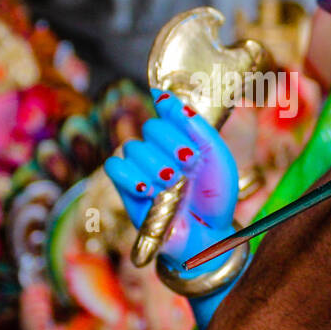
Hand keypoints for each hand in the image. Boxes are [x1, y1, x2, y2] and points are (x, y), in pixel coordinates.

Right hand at [104, 89, 238, 265]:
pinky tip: (148, 189)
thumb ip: (195, 125)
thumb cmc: (214, 196)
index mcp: (181, 134)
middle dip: (171, 145)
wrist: (208, 234)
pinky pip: (114, 167)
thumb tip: (165, 96)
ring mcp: (141, 167)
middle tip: (188, 165)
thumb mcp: (216, 156)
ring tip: (172, 184)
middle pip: (150, 128)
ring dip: (155, 165)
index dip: (177, 119)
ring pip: (133, 147)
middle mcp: (159, 148)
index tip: (192, 139)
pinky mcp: (126, 188)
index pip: (167, 108)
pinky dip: (130, 176)